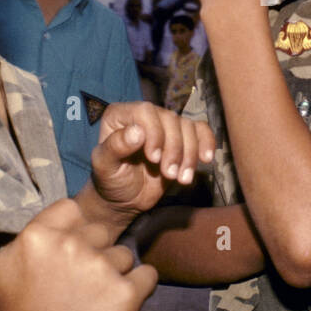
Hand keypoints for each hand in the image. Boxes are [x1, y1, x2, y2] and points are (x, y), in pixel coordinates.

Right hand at [0, 199, 156, 310]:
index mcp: (41, 234)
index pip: (73, 209)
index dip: (73, 229)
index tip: (66, 251)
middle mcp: (73, 245)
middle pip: (101, 232)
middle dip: (94, 252)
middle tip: (78, 280)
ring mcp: (102, 269)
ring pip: (124, 254)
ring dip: (115, 272)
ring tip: (94, 297)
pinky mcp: (126, 294)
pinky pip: (148, 276)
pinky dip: (140, 287)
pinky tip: (120, 300)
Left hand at [91, 100, 215, 217]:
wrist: (125, 199)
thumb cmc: (110, 181)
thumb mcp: (104, 167)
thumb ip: (115, 147)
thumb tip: (136, 131)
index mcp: (121, 116)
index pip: (145, 111)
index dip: (154, 132)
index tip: (154, 158)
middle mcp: (144, 115)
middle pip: (170, 119)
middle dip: (174, 149)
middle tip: (169, 174)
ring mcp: (165, 126)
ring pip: (187, 127)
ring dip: (189, 154)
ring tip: (181, 178)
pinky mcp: (182, 138)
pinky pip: (200, 130)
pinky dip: (206, 143)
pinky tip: (206, 159)